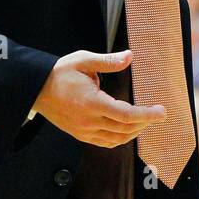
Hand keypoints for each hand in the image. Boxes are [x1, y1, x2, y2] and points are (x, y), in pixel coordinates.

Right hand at [31, 50, 165, 147]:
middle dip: (145, 123)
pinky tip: (127, 130)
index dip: (147, 115)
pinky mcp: (80, 134)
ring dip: (134, 132)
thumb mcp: (84, 60)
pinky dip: (120, 139)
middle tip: (158, 115)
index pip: (126, 115)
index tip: (162, 113)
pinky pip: (105, 142)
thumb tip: (129, 56)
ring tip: (145, 121)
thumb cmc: (61, 72)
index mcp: (92, 102)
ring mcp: (83, 131)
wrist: (36, 88)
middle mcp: (88, 121)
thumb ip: (108, 61)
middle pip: (124, 129)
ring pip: (116, 138)